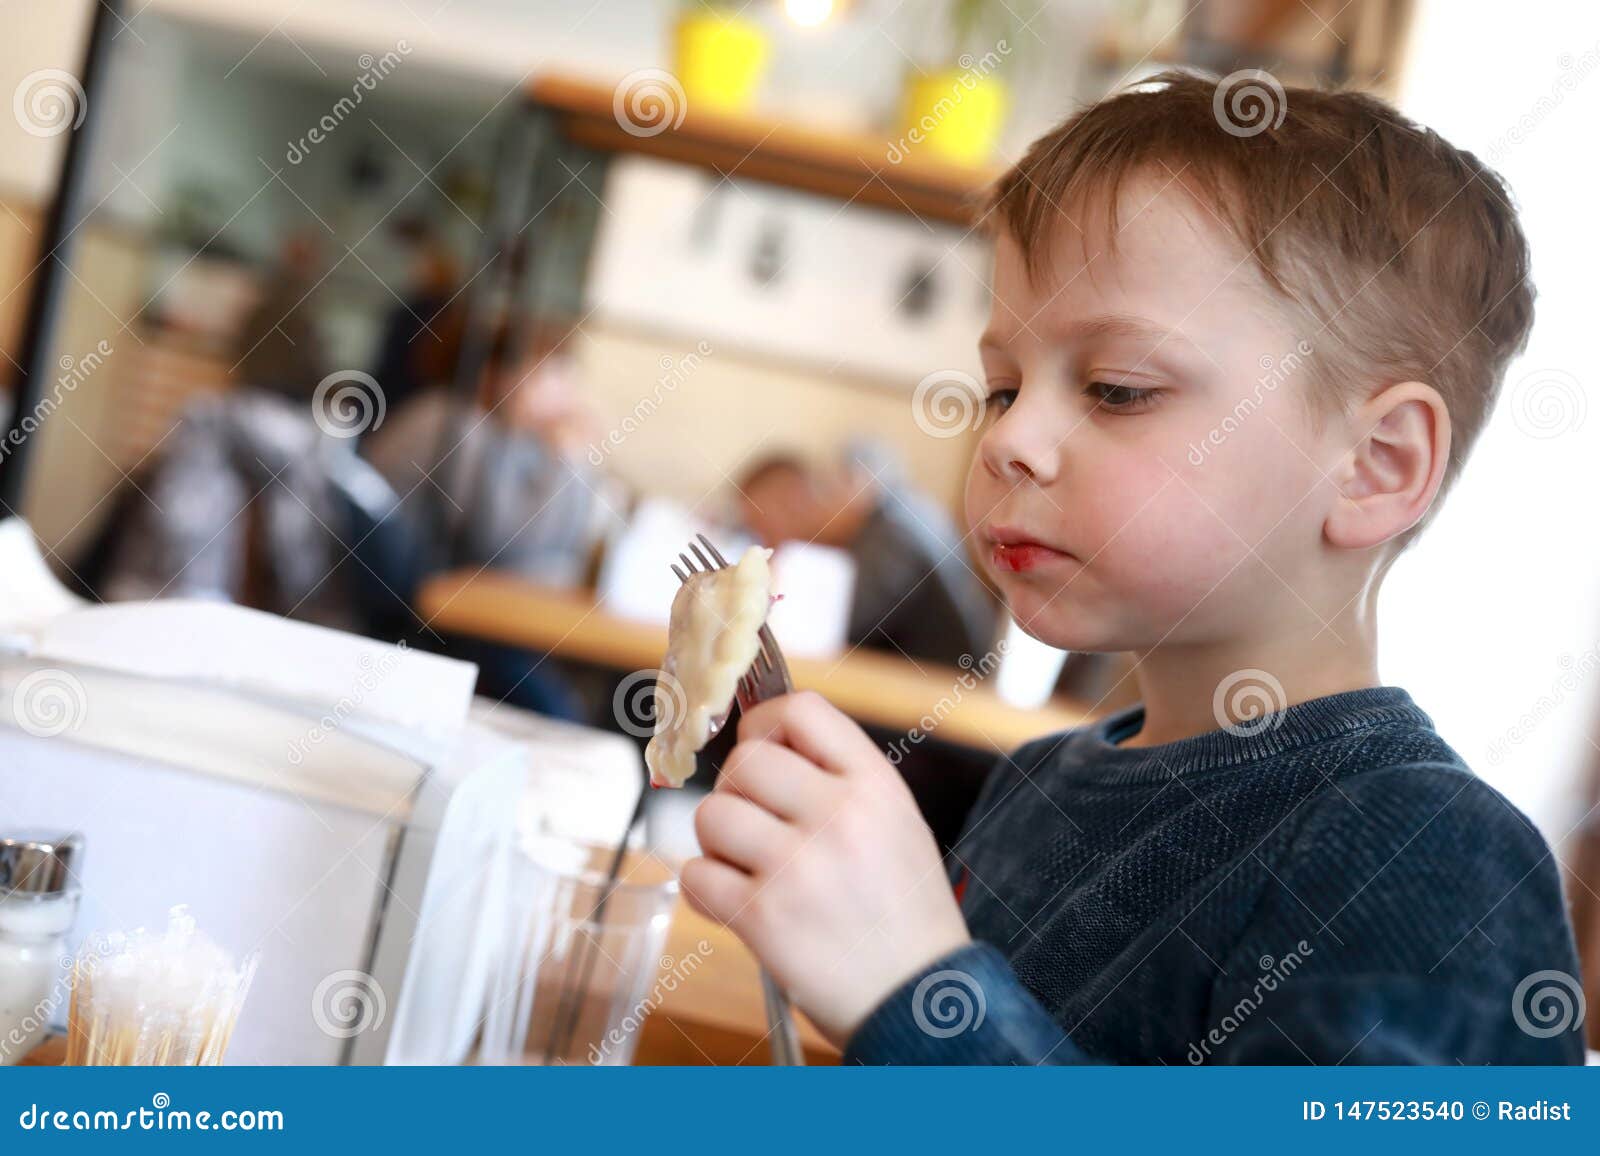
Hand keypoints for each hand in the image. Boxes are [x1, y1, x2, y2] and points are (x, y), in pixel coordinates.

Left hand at [682, 691, 971, 1046]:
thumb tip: (765, 740)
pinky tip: (734, 902)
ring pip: (710, 813)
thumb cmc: (904, 913)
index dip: (766, 723)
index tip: (762, 748)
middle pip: (745, 760)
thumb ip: (840, 779)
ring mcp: (798, 866)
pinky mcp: (763, 917)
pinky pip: (695, 875)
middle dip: (738, 790)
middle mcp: (838, 816)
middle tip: (756, 823)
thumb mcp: (898, 823)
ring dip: (718, 841)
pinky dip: (704, 889)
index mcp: (876, 786)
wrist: (916, 1001)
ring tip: (749, 866)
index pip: (801, 709)